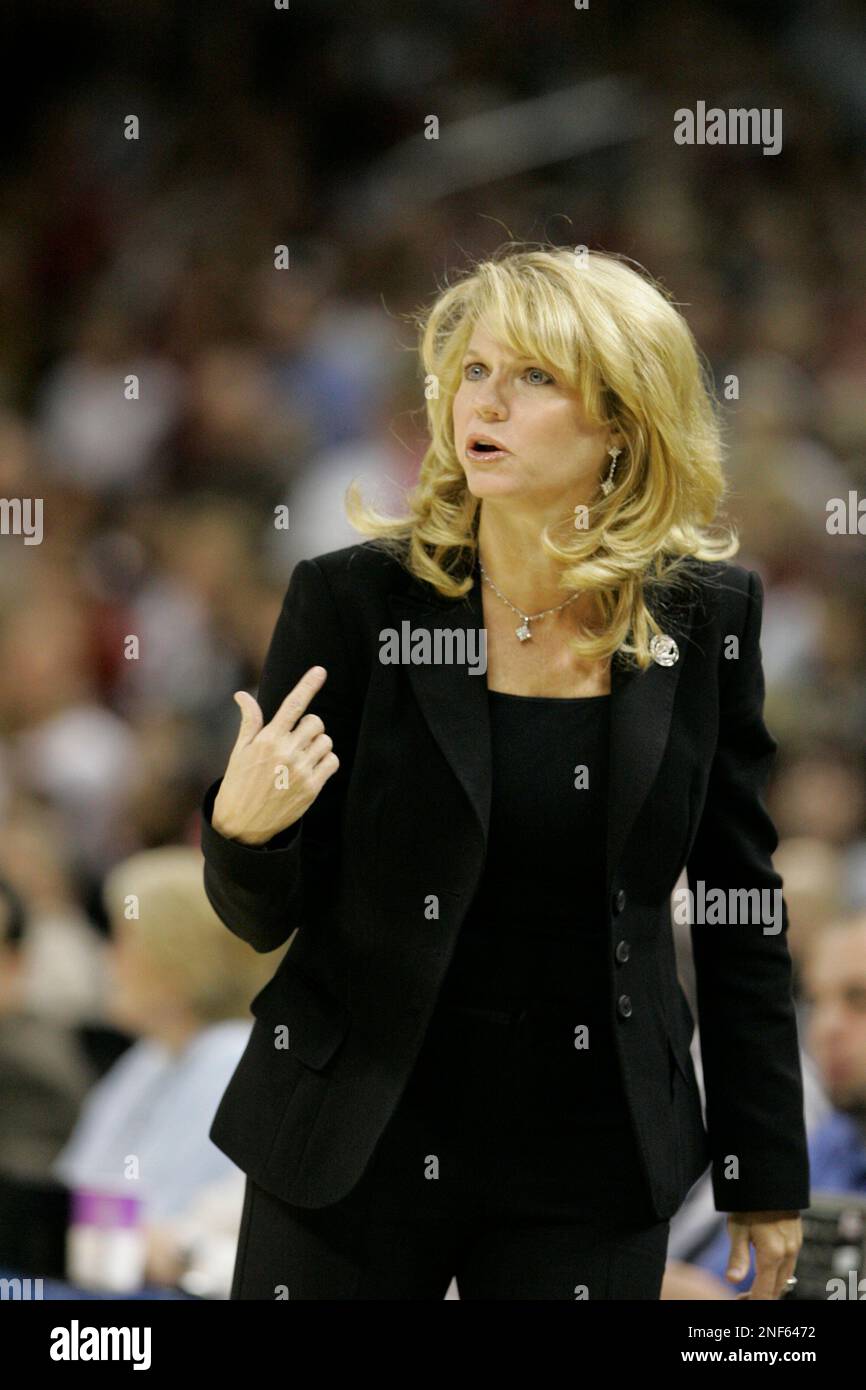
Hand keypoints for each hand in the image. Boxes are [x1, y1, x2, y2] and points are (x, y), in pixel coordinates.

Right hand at [212, 666, 339, 844]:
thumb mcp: (240, 751)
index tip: (320, 670)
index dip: (307, 685)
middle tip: (297, 739)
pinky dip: (326, 761)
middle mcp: (286, 752)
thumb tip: (242, 694)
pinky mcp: (311, 788)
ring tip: (301, 757)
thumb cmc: (239, 783)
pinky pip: (332, 761)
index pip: (292, 705)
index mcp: (267, 739)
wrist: (242, 825)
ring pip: (326, 741)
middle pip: (315, 722)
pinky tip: (311, 768)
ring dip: (318, 744)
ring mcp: (300, 770)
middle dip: (309, 726)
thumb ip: (250, 722)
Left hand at [724, 1210, 801, 1298]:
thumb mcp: (737, 1229)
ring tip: (752, 1286)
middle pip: (778, 1287)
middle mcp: (788, 1253)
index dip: (753, 1301)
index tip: (739, 1301)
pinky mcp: (796, 1237)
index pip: (766, 1292)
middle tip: (742, 1296)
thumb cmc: (748, 1203)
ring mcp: (795, 1245)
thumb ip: (737, 1257)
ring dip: (771, 1285)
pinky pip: (789, 1263)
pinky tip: (765, 1268)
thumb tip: (732, 1280)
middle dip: (762, 1295)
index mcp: (773, 1254)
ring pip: (785, 1276)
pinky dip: (778, 1272)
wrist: (768, 1178)